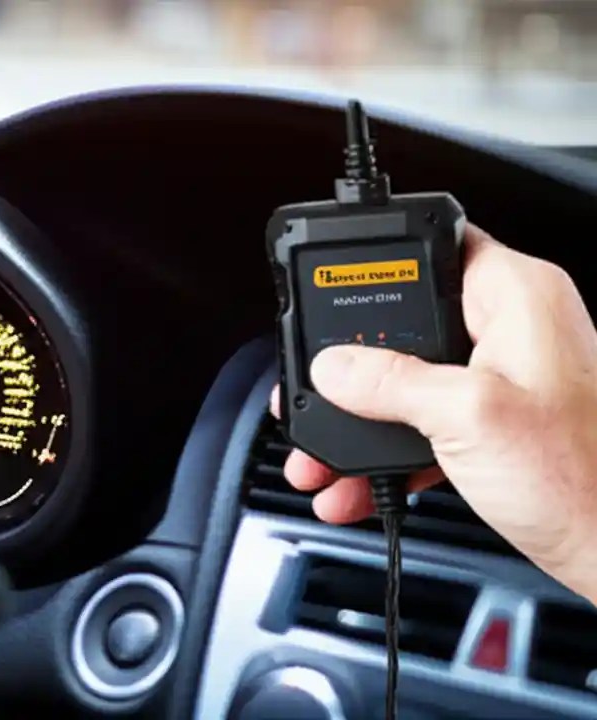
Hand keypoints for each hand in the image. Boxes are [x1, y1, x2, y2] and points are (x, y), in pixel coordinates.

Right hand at [275, 225, 596, 602]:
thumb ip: (390, 382)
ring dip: (360, 420)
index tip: (330, 293)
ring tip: (320, 456)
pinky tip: (355, 480)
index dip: (379, 263)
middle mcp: (514, 326)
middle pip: (407, 320)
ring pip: (409, 379)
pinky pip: (425, 420)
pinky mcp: (497, 421)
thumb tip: (333, 366)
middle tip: (312, 391)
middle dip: (351, 368)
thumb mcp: (465, 417)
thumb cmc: (580, 480)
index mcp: (519, 296)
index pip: (436, 243)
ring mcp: (505, 375)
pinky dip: (389, 448)